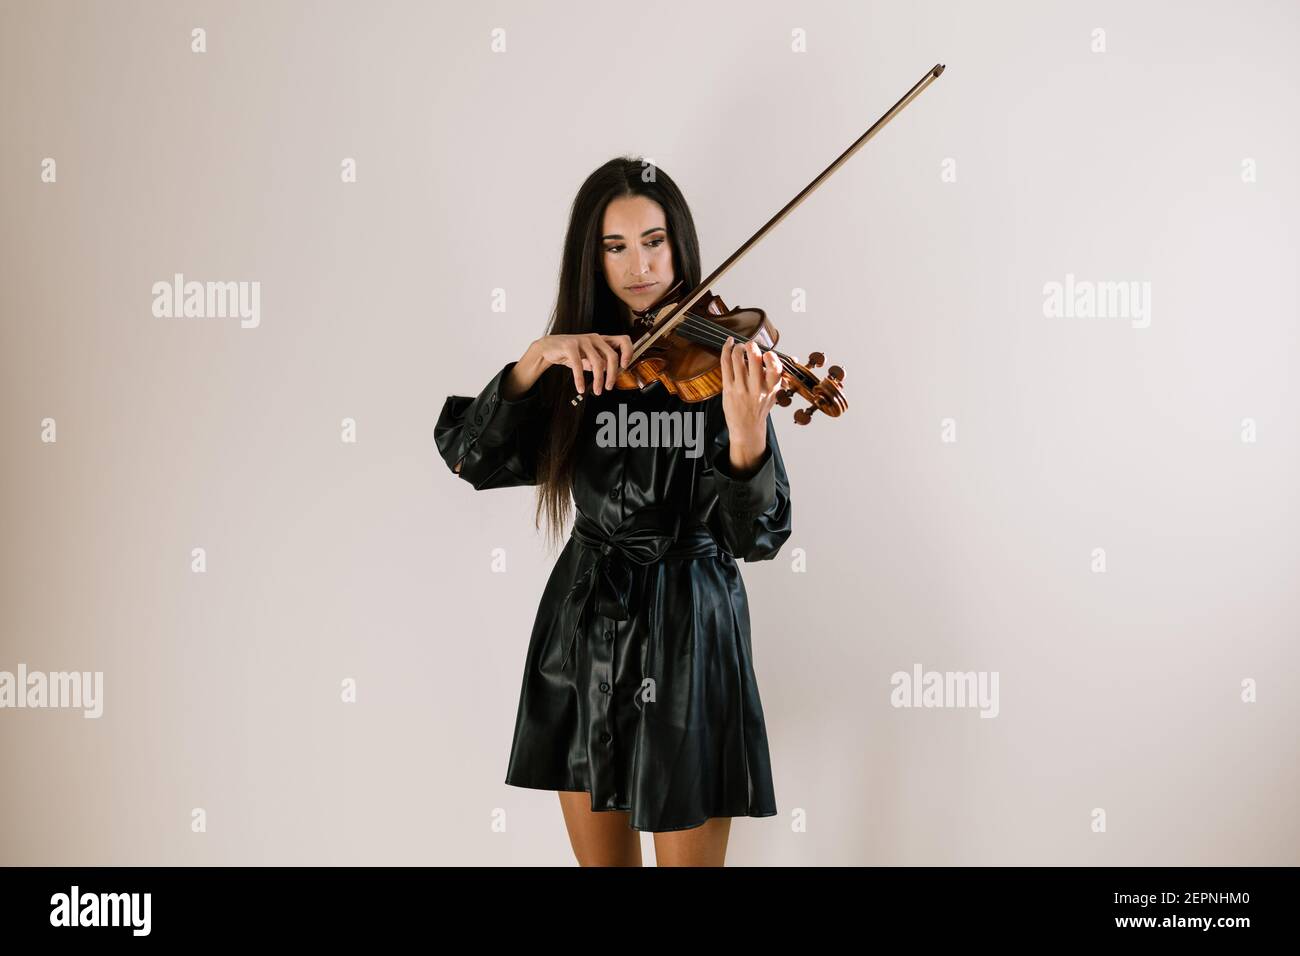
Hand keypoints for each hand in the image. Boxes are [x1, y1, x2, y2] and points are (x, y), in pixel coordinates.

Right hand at [530, 333, 633, 395]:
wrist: (548, 348)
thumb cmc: (570, 352)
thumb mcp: (588, 357)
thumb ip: (600, 362)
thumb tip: (612, 373)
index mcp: (601, 340)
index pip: (623, 340)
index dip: (628, 352)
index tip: (625, 366)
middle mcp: (594, 338)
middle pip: (612, 356)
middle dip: (613, 374)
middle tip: (609, 387)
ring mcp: (583, 341)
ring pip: (597, 363)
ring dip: (598, 380)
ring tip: (597, 390)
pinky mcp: (570, 346)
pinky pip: (578, 365)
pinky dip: (580, 379)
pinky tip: (580, 388)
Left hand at [720, 336, 781, 468]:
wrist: (746, 428)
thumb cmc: (760, 408)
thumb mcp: (774, 394)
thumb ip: (779, 376)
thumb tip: (793, 359)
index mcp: (771, 389)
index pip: (775, 370)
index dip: (771, 358)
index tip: (768, 353)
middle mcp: (756, 388)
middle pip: (755, 361)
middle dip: (752, 347)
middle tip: (751, 345)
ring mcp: (741, 388)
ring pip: (738, 359)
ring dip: (739, 348)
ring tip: (740, 346)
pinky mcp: (728, 388)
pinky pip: (725, 364)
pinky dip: (726, 350)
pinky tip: (728, 343)